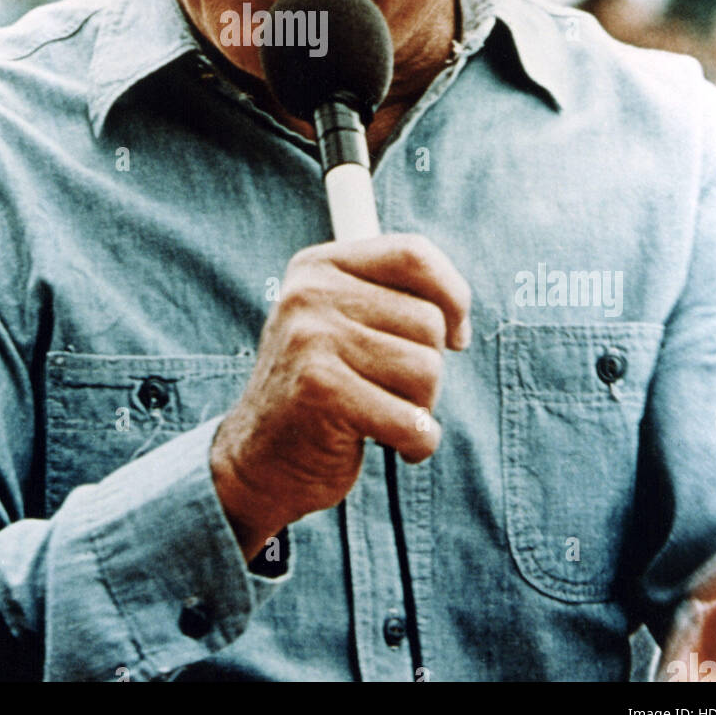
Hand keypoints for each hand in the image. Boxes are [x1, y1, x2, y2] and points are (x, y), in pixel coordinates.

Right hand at [210, 233, 470, 559]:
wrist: (257, 461)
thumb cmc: (319, 391)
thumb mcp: (342, 324)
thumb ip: (391, 298)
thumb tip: (458, 312)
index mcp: (318, 266)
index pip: (414, 253)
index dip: (453, 295)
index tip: (455, 336)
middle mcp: (309, 293)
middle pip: (428, 320)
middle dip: (428, 368)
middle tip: (387, 390)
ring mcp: (312, 339)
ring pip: (427, 369)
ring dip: (419, 407)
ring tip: (379, 414)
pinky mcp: (322, 392)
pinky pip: (414, 420)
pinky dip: (417, 442)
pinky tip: (387, 444)